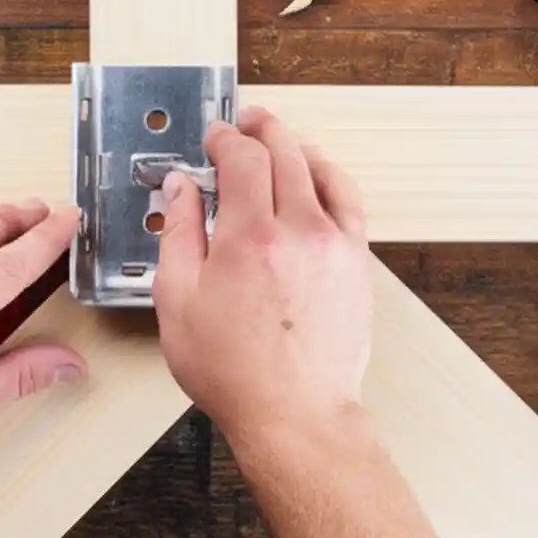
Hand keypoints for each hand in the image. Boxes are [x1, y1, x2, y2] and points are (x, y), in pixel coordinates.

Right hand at [152, 108, 372, 438]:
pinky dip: (331, 181)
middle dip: (262, 129)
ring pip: (323, 172)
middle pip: (286, 153)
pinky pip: (350, 204)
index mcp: (251, 236)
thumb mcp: (178, 300)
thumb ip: (179, 233)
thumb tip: (181, 189)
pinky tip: (318, 182)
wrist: (295, 413)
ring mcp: (337, 246)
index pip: (243, 157)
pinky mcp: (358, 265)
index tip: (214, 137)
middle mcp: (301, 230)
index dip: (226, 137)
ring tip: (281, 143)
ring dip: (299, 148)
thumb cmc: (233, 370)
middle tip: (246, 123)